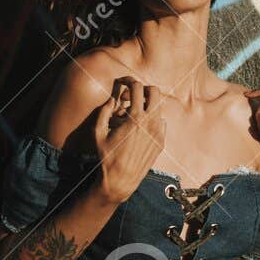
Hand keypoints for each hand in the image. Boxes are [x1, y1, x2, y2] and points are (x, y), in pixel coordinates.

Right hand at [93, 77, 165, 201]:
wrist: (121, 179)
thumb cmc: (106, 156)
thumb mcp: (98, 132)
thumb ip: (104, 111)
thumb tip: (112, 97)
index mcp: (135, 117)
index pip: (137, 88)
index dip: (129, 80)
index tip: (123, 82)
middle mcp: (151, 122)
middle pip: (155, 91)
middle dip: (143, 89)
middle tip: (131, 97)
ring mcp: (159, 132)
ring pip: (159, 107)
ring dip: (147, 105)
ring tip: (133, 114)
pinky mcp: (161, 141)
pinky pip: (161, 122)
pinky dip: (152, 119)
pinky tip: (140, 128)